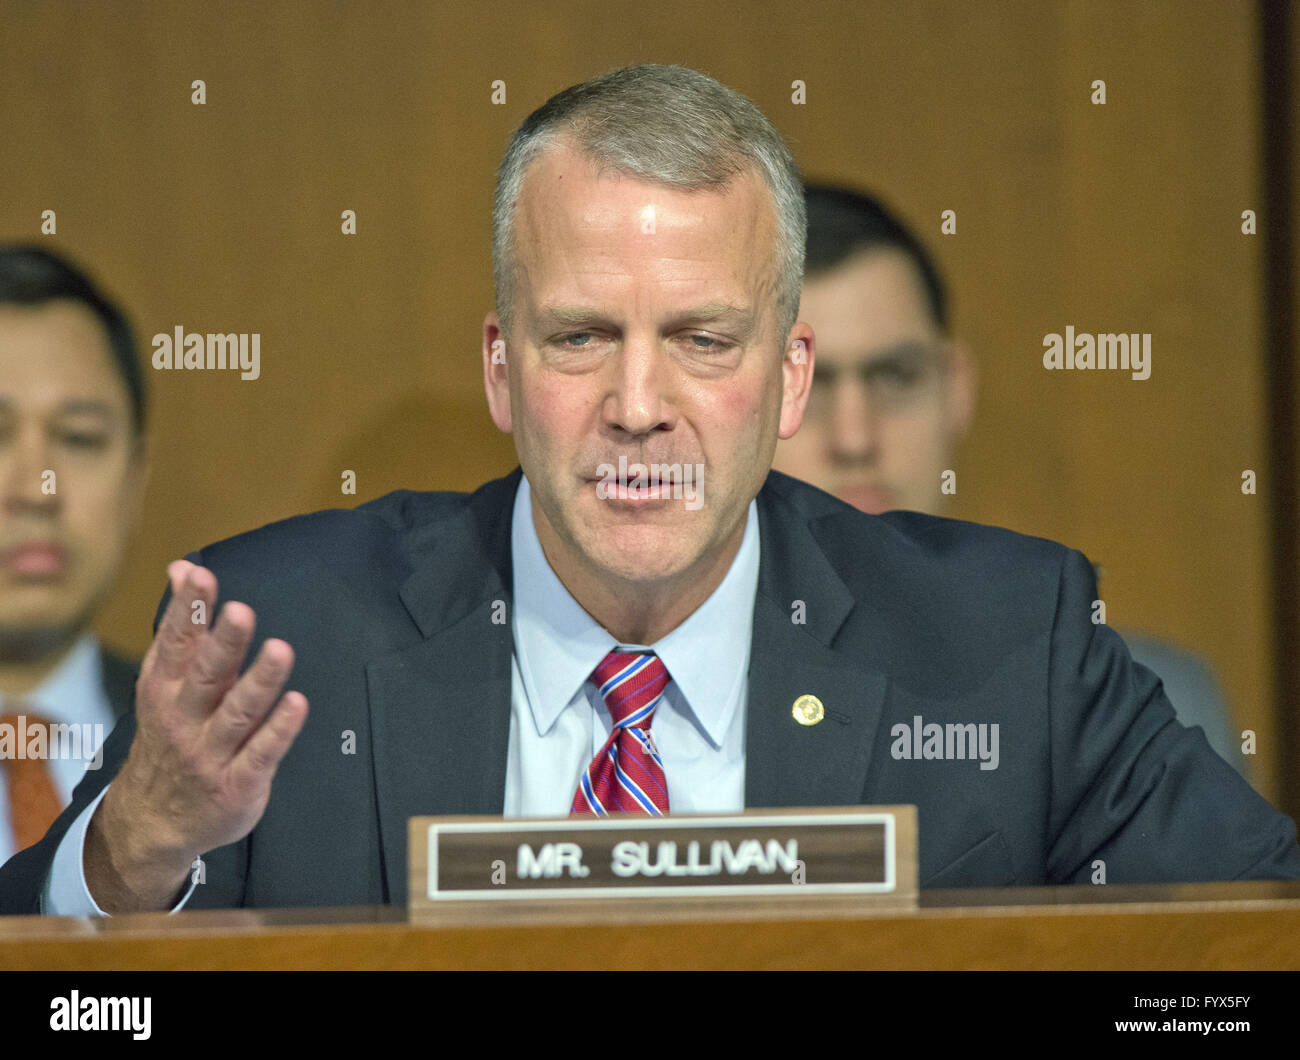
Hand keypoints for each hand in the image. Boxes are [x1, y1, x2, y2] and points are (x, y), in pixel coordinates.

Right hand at [84, 560, 307, 911]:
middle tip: (242, 612)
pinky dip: (279, 729)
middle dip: (224, 643)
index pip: (177, 643)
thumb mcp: (166, 683)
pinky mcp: (239, 782)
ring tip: (279, 650)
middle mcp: (185, 719)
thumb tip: (183, 567)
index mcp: (165, 690)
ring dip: (259, 682)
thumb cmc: (171, 736)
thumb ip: (183, 625)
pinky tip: (297, 704)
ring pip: (238, 714)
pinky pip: (262, 753)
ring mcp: (211, 753)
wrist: (153, 821)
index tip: (201, 577)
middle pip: (207, 676)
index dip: (188, 610)